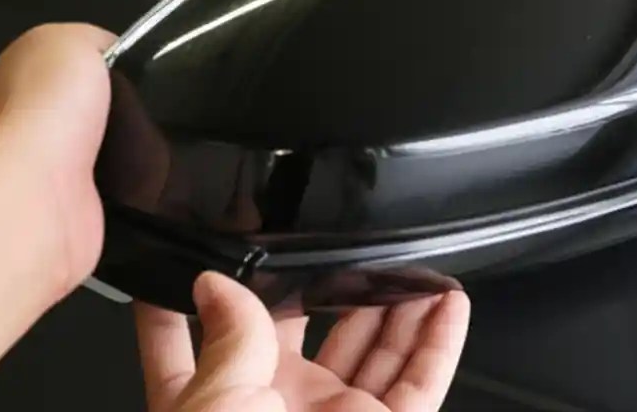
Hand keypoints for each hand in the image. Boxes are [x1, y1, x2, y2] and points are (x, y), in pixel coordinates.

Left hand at [136, 273, 470, 411]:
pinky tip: (446, 304)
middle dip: (327, 286)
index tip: (203, 251)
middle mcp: (274, 410)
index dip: (194, 296)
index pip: (190, 341)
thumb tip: (219, 285)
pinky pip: (420, 384)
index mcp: (213, 403)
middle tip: (345, 241)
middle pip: (305, 333)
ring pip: (371, 351)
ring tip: (409, 260)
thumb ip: (228, 336)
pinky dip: (438, 343)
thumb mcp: (214, 403)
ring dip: (394, 305)